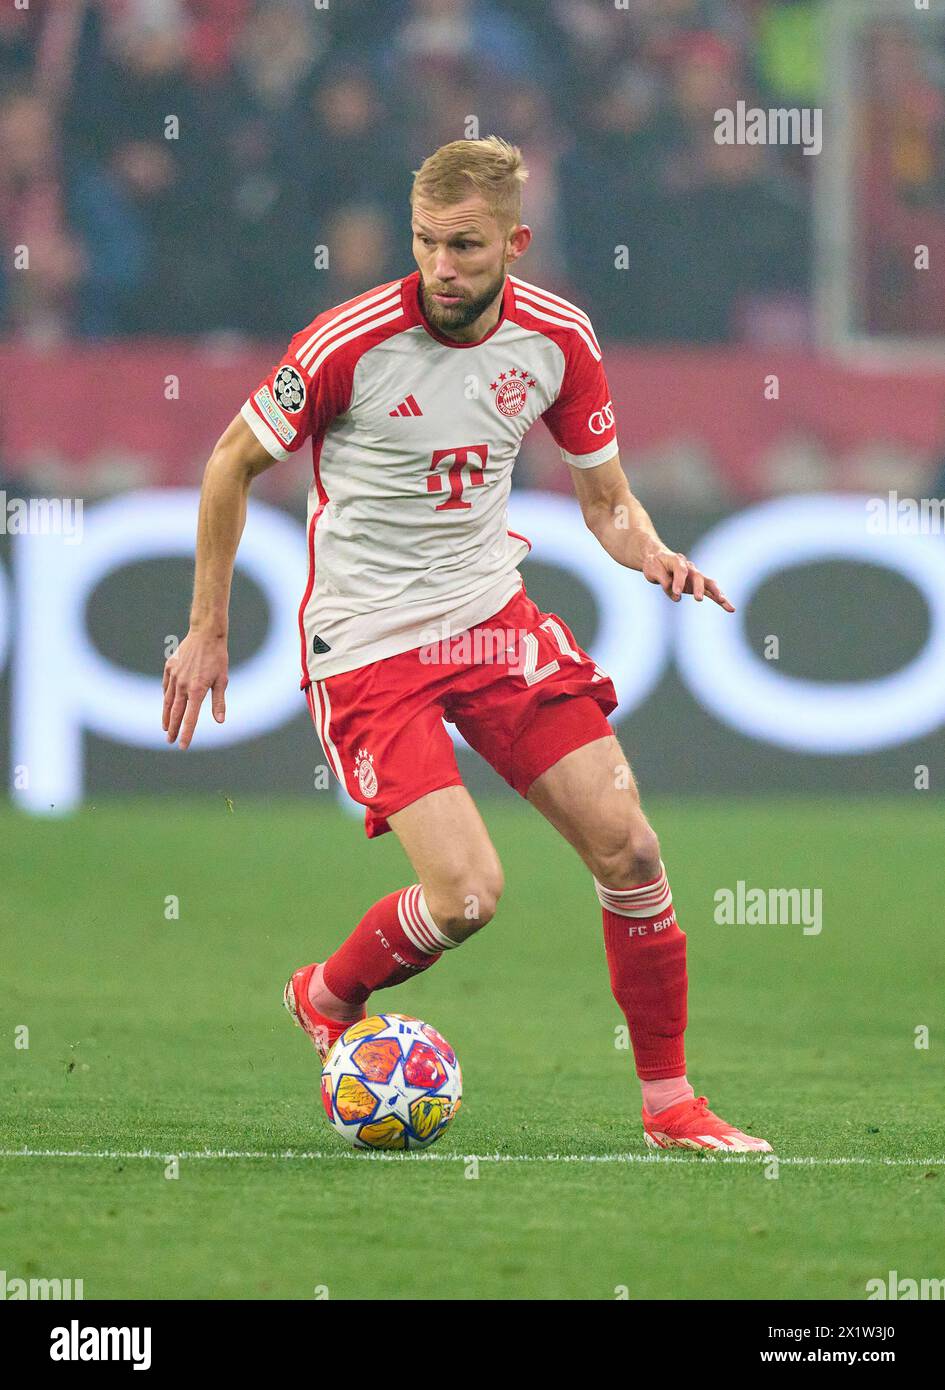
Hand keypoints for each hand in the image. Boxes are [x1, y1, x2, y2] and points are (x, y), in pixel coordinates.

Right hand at [162, 629, 228, 748]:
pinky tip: (167, 705)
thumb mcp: (222, 680)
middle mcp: (183, 685)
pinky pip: (166, 687)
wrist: (205, 634)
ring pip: (168, 701)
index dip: (187, 734)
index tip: (182, 746)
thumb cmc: (217, 658)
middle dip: (173, 729)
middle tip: (170, 741)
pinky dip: (166, 697)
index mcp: (197, 690)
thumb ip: (218, 702)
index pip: (190, 718)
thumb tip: (220, 721)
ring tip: (166, 728)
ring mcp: (174, 676)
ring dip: (167, 716)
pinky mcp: (169, 668)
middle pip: (176, 713)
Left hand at [642, 548, 734, 611]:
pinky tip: (729, 608)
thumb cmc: (655, 564)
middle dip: (699, 588)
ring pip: (709, 584)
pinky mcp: (698, 585)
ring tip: (724, 602)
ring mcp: (695, 576)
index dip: (678, 582)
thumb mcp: (652, 570)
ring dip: (717, 593)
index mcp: (677, 561)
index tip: (675, 593)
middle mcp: (690, 568)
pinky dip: (719, 599)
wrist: (658, 559)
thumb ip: (663, 580)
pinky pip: (710, 592)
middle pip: (698, 576)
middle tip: (699, 599)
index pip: (681, 571)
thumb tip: (676, 594)